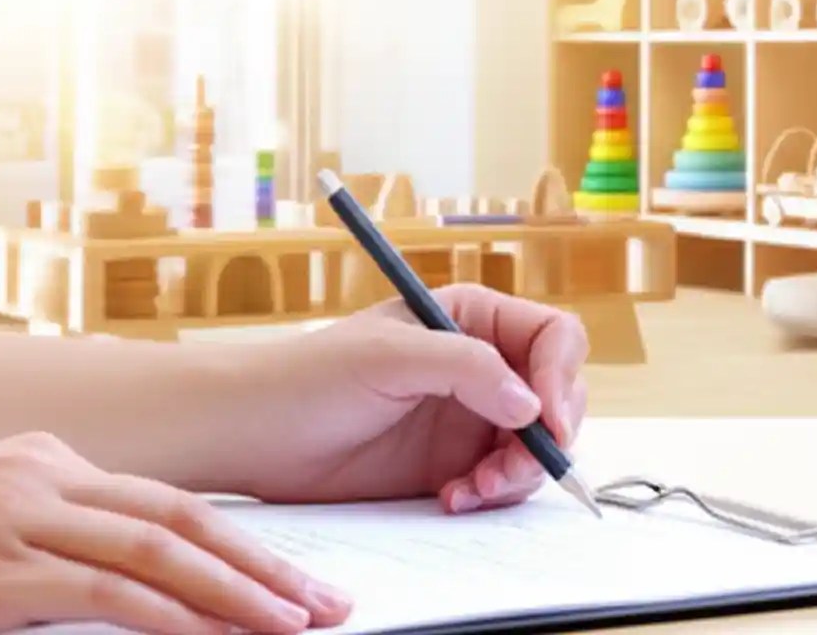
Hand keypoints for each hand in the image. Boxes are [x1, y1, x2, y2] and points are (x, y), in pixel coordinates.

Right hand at [0, 432, 350, 634]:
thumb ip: (58, 537)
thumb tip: (134, 581)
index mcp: (49, 461)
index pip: (170, 500)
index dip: (241, 539)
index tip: (292, 573)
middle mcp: (43, 476)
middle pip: (182, 515)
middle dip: (264, 561)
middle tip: (324, 600)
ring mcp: (15, 518)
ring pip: (156, 550)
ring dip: (235, 591)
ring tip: (293, 623)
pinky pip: (101, 591)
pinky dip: (169, 616)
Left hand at [232, 284, 589, 512]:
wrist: (255, 435)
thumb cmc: (308, 377)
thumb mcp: (388, 356)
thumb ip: (466, 368)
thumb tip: (531, 405)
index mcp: (471, 319)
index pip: (552, 337)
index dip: (561, 377)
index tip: (549, 421)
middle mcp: (479, 366)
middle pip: (557, 397)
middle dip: (545, 439)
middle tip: (506, 469)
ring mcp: (468, 417)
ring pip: (535, 447)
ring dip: (517, 474)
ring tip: (471, 489)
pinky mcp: (451, 463)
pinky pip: (501, 482)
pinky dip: (490, 496)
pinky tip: (452, 497)